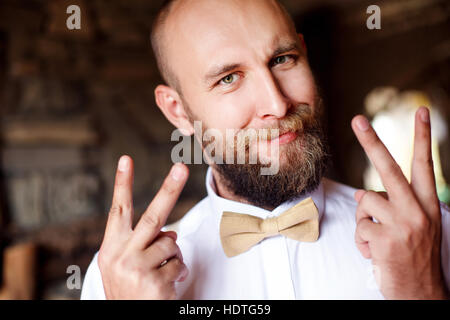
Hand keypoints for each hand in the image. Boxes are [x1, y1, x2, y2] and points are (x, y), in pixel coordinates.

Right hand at [98, 156, 188, 299]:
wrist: (126, 319)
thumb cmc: (129, 289)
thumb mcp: (125, 265)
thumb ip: (142, 243)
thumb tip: (172, 233)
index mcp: (110, 248)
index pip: (118, 210)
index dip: (122, 184)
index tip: (125, 159)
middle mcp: (121, 256)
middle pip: (153, 217)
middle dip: (169, 189)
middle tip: (182, 168)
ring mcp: (137, 270)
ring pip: (172, 244)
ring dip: (172, 256)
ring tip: (159, 274)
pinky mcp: (154, 283)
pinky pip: (179, 265)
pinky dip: (177, 272)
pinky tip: (164, 287)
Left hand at [351, 107, 447, 298]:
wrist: (422, 294)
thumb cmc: (412, 256)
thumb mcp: (412, 226)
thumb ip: (391, 205)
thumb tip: (362, 192)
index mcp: (428, 204)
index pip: (425, 164)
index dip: (423, 136)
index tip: (420, 110)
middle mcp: (418, 209)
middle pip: (389, 168)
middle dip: (372, 141)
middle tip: (357, 119)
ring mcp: (403, 224)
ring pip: (366, 202)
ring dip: (366, 220)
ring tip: (380, 239)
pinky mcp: (386, 240)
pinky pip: (360, 227)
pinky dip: (363, 241)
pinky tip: (377, 253)